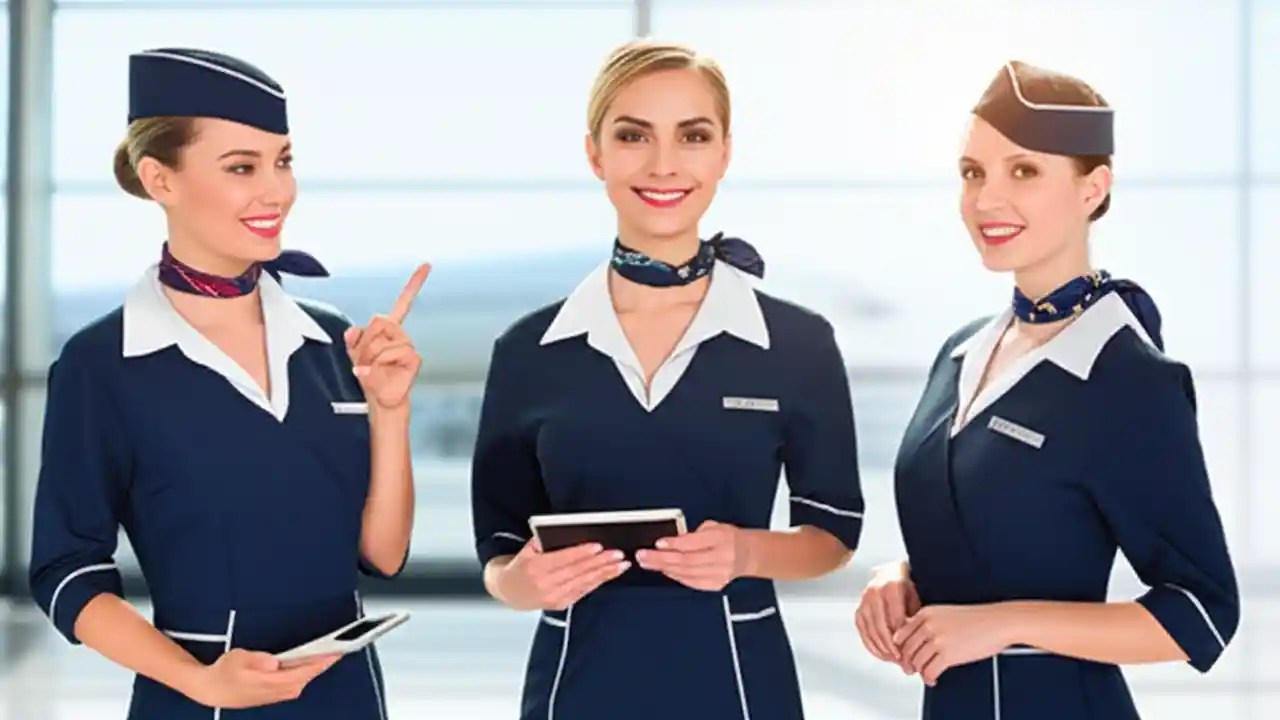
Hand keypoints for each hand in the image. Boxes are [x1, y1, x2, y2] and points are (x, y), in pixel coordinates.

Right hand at [186, 648, 340, 708]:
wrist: (213, 689)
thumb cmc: (226, 672)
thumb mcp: (237, 659)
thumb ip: (257, 660)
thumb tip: (273, 663)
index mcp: (274, 682)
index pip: (307, 671)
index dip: (324, 660)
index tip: (339, 649)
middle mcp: (282, 690)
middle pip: (311, 673)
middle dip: (326, 658)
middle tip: (344, 642)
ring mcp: (283, 692)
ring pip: (307, 675)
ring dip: (318, 662)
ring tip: (333, 646)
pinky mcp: (281, 691)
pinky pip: (301, 677)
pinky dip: (309, 667)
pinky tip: (314, 656)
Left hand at [345, 263, 429, 409]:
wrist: (381, 399)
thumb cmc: (371, 376)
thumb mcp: (355, 354)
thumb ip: (353, 339)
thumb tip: (352, 331)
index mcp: (390, 329)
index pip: (403, 303)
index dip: (414, 284)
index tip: (427, 265)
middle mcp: (401, 335)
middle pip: (380, 320)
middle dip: (366, 341)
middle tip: (366, 358)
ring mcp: (408, 346)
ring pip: (382, 340)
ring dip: (371, 356)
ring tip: (373, 368)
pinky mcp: (413, 359)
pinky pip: (392, 354)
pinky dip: (377, 367)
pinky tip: (379, 374)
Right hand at [497, 538, 629, 610]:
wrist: (509, 591)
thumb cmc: (520, 566)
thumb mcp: (526, 549)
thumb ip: (544, 540)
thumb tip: (566, 532)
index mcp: (535, 568)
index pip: (563, 559)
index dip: (582, 553)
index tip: (598, 546)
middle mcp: (545, 585)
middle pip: (578, 572)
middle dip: (600, 563)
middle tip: (618, 554)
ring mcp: (554, 597)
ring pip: (584, 583)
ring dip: (605, 573)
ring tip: (621, 564)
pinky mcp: (561, 604)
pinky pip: (584, 591)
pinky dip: (598, 581)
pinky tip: (610, 574)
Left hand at [635, 520, 747, 590]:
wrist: (748, 554)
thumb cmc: (729, 538)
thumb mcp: (714, 526)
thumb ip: (693, 533)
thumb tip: (672, 540)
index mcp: (721, 538)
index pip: (693, 543)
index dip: (674, 544)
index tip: (658, 543)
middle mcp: (721, 557)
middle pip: (686, 560)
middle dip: (660, 559)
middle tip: (643, 556)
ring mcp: (718, 573)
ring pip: (686, 573)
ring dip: (664, 568)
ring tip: (648, 563)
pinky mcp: (715, 584)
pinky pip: (691, 582)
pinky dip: (675, 576)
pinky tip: (664, 571)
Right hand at [855, 560, 919, 671]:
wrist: (890, 573)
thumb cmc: (907, 587)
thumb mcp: (915, 598)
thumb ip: (914, 617)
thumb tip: (914, 642)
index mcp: (891, 587)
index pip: (895, 619)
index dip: (902, 638)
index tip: (909, 651)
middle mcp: (874, 592)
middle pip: (881, 626)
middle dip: (890, 646)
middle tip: (900, 660)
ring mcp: (864, 600)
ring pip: (870, 629)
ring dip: (880, 647)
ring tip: (892, 659)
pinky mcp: (859, 608)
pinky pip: (862, 630)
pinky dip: (870, 643)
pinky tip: (880, 652)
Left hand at [893, 604, 1013, 686]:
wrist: (998, 622)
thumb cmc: (977, 618)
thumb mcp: (945, 613)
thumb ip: (928, 623)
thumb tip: (914, 638)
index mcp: (926, 613)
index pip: (900, 634)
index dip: (900, 649)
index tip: (903, 656)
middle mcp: (928, 625)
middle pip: (906, 650)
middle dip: (907, 662)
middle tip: (911, 669)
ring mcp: (937, 640)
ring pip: (916, 662)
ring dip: (919, 671)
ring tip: (925, 674)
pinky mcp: (948, 655)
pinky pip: (929, 671)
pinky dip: (928, 679)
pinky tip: (933, 679)